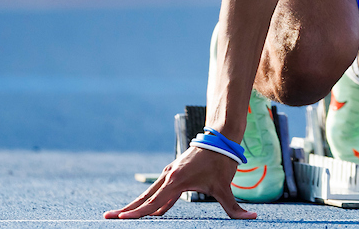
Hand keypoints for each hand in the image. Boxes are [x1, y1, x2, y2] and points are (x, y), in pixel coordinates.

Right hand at [104, 146, 256, 219]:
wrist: (221, 137)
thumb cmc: (222, 163)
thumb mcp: (225, 187)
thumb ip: (234, 207)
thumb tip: (251, 219)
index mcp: (176, 182)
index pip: (152, 203)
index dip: (137, 214)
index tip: (121, 220)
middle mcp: (169, 177)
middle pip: (144, 198)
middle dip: (126, 210)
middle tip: (107, 218)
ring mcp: (171, 173)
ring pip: (150, 193)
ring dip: (136, 204)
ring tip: (121, 215)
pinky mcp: (175, 171)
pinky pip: (160, 189)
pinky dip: (151, 199)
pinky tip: (149, 210)